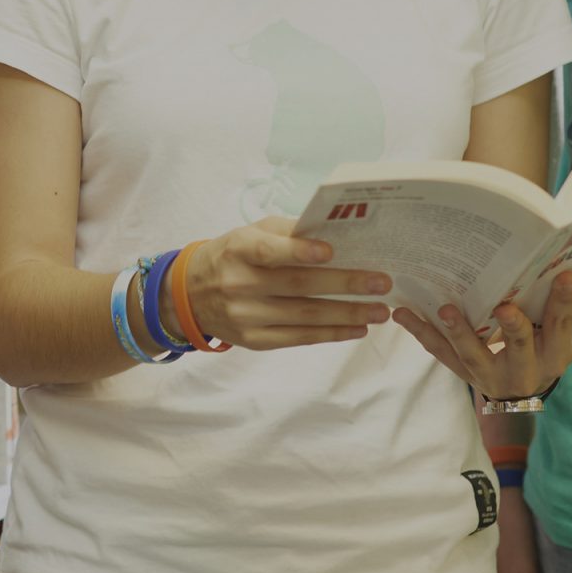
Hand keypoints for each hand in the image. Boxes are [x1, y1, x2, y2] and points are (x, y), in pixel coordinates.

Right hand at [186, 217, 392, 351]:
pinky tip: (356, 328)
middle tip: (381, 283)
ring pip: (305, 315)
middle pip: (298, 285)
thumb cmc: (232, 255)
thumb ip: (289, 231)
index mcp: (239, 249)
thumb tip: (337, 233)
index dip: (299, 251)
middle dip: (345, 284)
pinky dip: (331, 333)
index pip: (269, 251)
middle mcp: (240, 284)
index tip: (332, 251)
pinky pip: (299, 338)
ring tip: (380, 310)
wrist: (190, 295)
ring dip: (347, 314)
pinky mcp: (254, 340)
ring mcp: (246, 316)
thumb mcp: (250, 232)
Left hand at [391, 272, 571, 400]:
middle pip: (519, 346)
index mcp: (554, 356)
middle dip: (513, 327)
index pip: (560, 327)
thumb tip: (553, 262)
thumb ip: (553, 310)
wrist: (520, 397)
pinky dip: (422, 332)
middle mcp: (524, 370)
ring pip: (472, 354)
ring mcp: (490, 375)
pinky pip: (441, 353)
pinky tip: (403, 314)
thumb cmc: (542, 351)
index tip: (566, 275)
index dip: (564, 302)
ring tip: (444, 310)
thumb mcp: (556, 339)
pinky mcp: (464, 374)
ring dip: (458, 331)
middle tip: (504, 307)